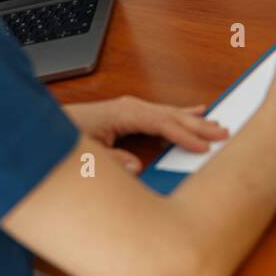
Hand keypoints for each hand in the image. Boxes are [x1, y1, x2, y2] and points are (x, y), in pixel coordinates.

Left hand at [62, 95, 228, 169]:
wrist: (51, 127)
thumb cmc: (69, 137)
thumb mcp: (89, 154)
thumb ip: (114, 162)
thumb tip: (136, 168)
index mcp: (125, 113)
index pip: (163, 124)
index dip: (185, 136)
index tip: (205, 147)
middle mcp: (131, 107)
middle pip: (172, 116)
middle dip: (199, 125)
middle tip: (224, 132)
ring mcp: (131, 108)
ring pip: (170, 114)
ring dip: (194, 120)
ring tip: (216, 125)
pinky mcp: (130, 114)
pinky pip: (162, 115)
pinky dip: (181, 117)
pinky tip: (194, 115)